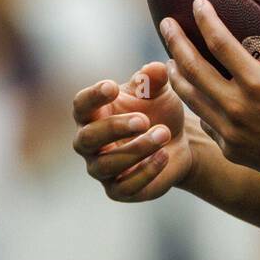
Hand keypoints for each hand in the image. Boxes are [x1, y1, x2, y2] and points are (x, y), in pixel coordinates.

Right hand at [71, 61, 194, 201]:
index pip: (81, 105)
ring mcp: (101, 169)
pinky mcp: (118, 191)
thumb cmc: (157, 110)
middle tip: (144, 120)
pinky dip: (146, 172)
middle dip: (115, 128)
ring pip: (106, 164)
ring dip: (136, 149)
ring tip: (163, 134)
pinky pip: (125, 187)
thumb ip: (154, 79)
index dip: (93, 97)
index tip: (113, 87)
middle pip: (87, 138)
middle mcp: (90, 144)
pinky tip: (164, 156)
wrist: (178, 141)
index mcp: (92, 114)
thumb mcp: (159, 91)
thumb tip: (154, 69)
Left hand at [161, 0, 259, 192]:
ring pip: (193, 99)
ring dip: (179, 76)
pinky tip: (198, 98)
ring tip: (171, 60)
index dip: (206, 20)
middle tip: (166, 24)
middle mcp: (237, 107)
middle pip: (193, 69)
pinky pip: (207, 124)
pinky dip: (199, 107)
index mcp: (257, 83)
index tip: (197, 3)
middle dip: (176, 44)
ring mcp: (231, 133)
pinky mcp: (233, 150)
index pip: (220, 43)